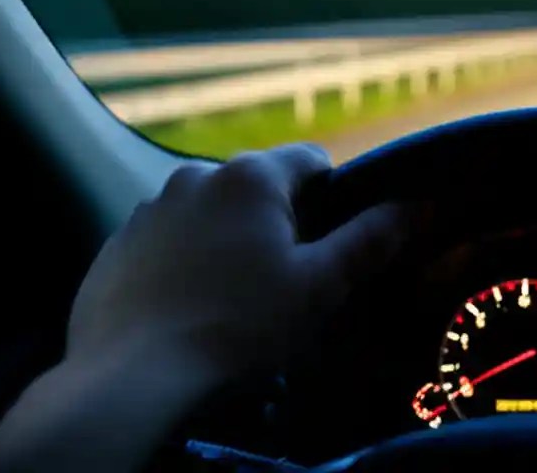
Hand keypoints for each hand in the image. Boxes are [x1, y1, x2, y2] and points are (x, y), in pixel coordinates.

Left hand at [66, 144, 400, 384]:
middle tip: (283, 285)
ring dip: (227, 243)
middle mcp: (197, 176)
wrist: (133, 376)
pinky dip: (184, 265)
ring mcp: (148, 209)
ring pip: (211, 216)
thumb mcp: (321, 286)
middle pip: (259, 189)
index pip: (313, 161)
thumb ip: (371, 239)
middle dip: (276, 225)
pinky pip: (167, 243)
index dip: (332, 202)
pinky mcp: (116, 246)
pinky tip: (188, 311)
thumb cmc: (240, 326)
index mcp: (252, 176)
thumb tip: (420, 204)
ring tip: (231, 303)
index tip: (327, 250)